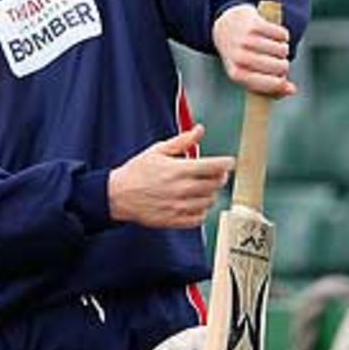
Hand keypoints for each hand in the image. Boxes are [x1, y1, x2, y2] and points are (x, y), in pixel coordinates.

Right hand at [108, 125, 233, 227]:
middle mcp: (182, 189)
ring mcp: (179, 206)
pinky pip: (200, 217)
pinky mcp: (175, 220)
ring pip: (210, 201)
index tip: (230, 162)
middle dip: (220, 177)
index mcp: (179, 170)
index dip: (226, 163)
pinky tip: (195, 202)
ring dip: (211, 193)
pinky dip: (202, 210)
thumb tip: (199, 130)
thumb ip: (182, 141)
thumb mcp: (158, 150)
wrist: (118, 195)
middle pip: (215, 184)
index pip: (213, 167)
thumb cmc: (137, 171)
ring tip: (203, 187)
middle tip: (216, 173)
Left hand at [212, 3, 295, 97]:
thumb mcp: (249, 75)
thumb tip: (292, 90)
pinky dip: (283, 36)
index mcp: (237, 74)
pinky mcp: (254, 24)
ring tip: (275, 48)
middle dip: (284, 65)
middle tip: (278, 61)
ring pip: (282, 50)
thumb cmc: (242, 57)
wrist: (226, 27)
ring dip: (283, 49)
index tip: (281, 79)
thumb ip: (270, 87)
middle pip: (280, 67)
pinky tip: (275, 36)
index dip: (282, 83)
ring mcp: (246, 40)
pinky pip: (282, 34)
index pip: (271, 84)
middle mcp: (240, 57)